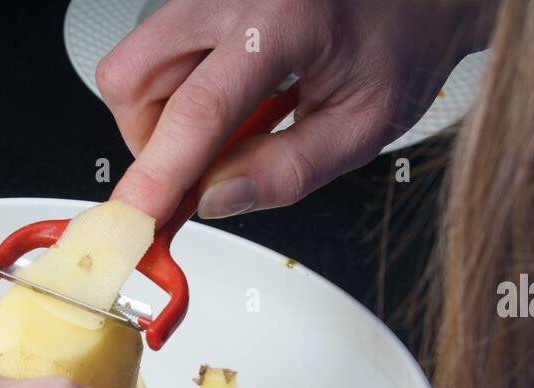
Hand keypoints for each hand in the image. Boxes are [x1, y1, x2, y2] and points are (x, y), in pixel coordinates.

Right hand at [100, 0, 492, 221]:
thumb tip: (216, 201)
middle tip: (197, 168)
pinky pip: (156, 52)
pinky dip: (173, 93)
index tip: (135, 220)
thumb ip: (287, 170)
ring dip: (159, 119)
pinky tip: (225, 103)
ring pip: (134, 66)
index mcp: (286, 21)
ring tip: (221, 134)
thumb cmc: (399, 46)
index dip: (159, 174)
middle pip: (134, 77)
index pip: (199, 109)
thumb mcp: (362, 126)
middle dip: (149, 141)